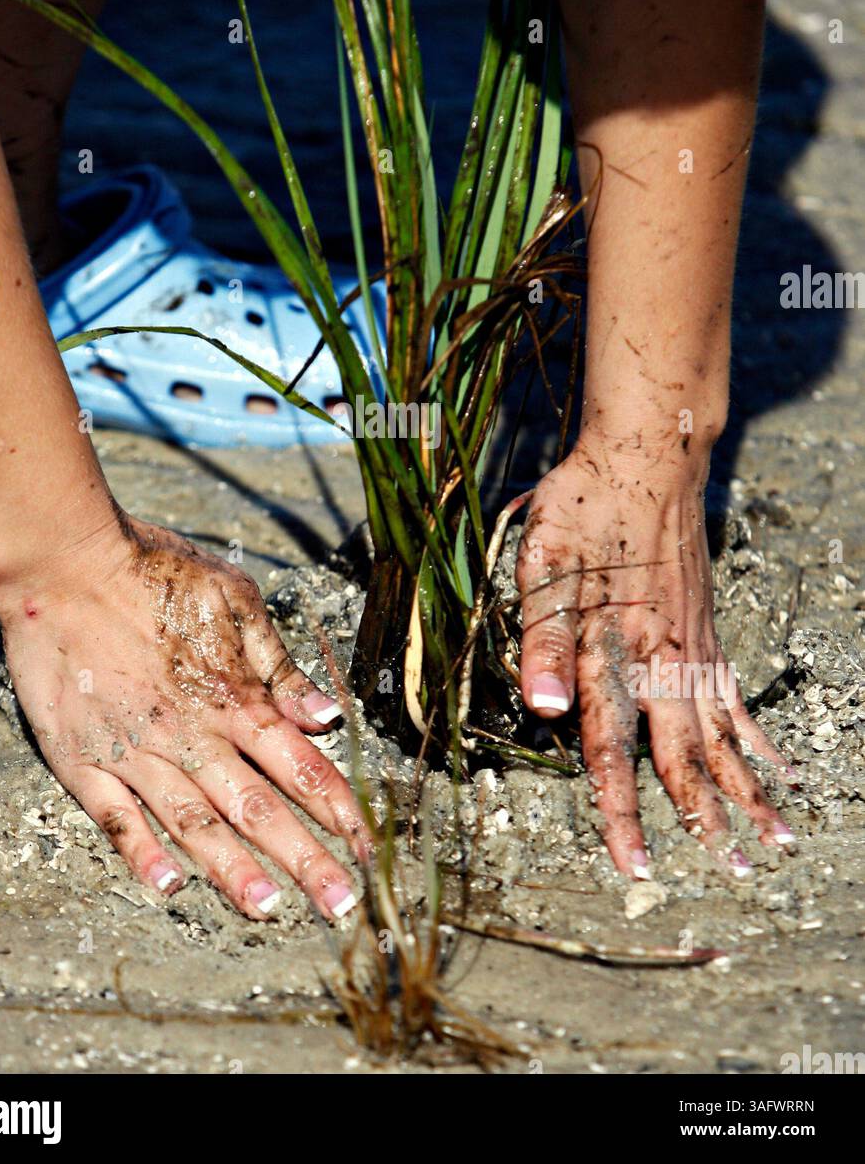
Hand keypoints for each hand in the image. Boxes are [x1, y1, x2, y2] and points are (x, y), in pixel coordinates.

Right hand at [0, 513, 367, 919]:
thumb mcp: (234, 601)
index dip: (339, 810)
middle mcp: (194, 735)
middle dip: (305, 860)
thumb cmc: (154, 572)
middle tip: (341, 907)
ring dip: (234, 870)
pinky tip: (168, 887)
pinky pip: (117, 817)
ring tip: (267, 910)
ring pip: (194, 823)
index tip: (368, 849)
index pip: (301, 767)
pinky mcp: (84, 760)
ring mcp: (137, 752)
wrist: (63, 565)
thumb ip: (279, 667)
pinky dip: (142, 853)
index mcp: (236, 698)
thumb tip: (329, 716)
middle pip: (258, 809)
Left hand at [516, 429, 795, 879]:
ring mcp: (692, 646)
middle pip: (684, 753)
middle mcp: (662, 658)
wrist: (646, 454)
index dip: (620, 808)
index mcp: (614, 649)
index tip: (634, 864)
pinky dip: (758, 736)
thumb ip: (542, 640)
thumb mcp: (542, 563)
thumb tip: (548, 709)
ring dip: (746, 788)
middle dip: (702, 816)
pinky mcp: (707, 631)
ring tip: (774, 838)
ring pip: (723, 733)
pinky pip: (737, 696)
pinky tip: (780, 764)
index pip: (614, 746)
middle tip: (728, 870)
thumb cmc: (583, 505)